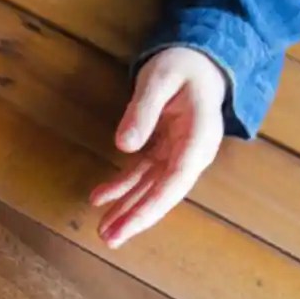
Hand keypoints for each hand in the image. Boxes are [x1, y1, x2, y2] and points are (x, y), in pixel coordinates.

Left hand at [90, 47, 226, 247]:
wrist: (199, 60)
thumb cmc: (182, 65)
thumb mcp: (160, 78)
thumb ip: (143, 109)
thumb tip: (124, 145)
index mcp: (199, 137)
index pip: (177, 178)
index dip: (153, 204)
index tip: (131, 222)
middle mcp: (192, 153)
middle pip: (165, 192)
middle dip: (138, 217)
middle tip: (110, 239)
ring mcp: (178, 154)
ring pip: (151, 189)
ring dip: (127, 210)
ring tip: (104, 231)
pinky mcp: (164, 151)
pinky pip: (142, 174)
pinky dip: (121, 187)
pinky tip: (100, 198)